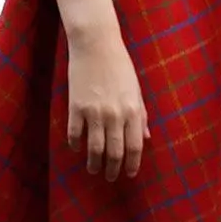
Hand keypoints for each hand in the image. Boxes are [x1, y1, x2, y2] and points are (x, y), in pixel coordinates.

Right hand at [66, 25, 148, 180]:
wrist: (96, 44)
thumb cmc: (120, 66)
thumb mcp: (136, 90)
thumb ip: (141, 115)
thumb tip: (145, 138)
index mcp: (133, 110)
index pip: (134, 147)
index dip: (132, 165)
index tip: (129, 174)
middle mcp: (115, 114)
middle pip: (114, 152)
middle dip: (113, 169)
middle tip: (110, 177)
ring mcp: (94, 112)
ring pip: (94, 148)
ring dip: (94, 163)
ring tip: (93, 169)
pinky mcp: (76, 107)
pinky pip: (75, 134)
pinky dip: (76, 145)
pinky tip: (77, 148)